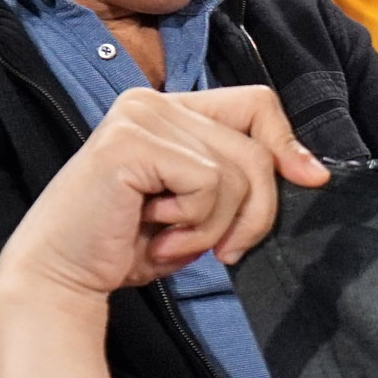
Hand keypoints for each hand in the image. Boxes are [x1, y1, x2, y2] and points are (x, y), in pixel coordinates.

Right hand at [0, 87, 328, 307]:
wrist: (64, 275)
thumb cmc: (132, 245)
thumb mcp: (203, 207)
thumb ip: (244, 179)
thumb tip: (313, 171)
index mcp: (170, 110)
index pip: (257, 103)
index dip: (288, 143)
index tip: (307, 182)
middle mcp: (152, 102)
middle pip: (256, 148)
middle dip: (254, 212)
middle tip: (219, 249)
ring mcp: (140, 117)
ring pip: (237, 172)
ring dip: (215, 225)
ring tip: (172, 239)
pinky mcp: (132, 142)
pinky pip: (208, 183)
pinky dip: (194, 223)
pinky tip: (155, 233)